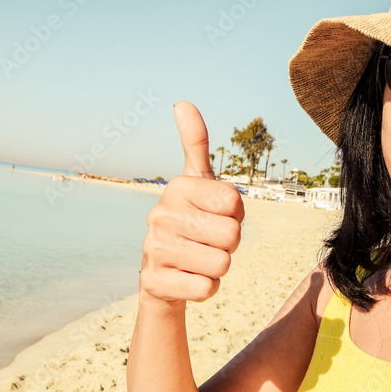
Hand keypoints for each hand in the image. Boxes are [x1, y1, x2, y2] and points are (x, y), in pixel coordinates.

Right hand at [139, 102, 243, 304]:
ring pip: (222, 263)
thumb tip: (183, 103)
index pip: (236, 204)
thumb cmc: (192, 222)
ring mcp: (154, 249)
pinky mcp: (156, 282)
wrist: (163, 274)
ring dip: (218, 266)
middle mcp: (159, 214)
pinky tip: (189, 278)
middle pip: (232, 235)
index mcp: (176, 187)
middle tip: (208, 241)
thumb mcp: (197, 183)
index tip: (215, 215)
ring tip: (198, 259)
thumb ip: (195, 143)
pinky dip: (207, 287)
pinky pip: (208, 288)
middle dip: (229, 243)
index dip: (235, 215)